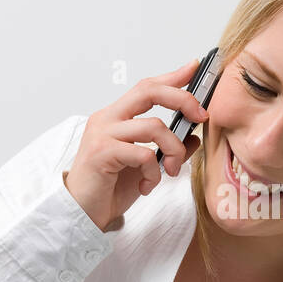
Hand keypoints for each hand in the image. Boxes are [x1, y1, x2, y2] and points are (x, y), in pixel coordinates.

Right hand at [63, 58, 207, 231]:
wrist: (82, 213)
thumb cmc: (109, 188)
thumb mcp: (146, 166)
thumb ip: (167, 149)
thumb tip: (194, 137)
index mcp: (116, 117)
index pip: (146, 87)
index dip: (172, 76)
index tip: (195, 68)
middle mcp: (107, 119)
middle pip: (149, 90)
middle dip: (182, 99)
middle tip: (200, 117)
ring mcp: (102, 133)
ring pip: (155, 126)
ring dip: (173, 150)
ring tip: (170, 171)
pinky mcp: (102, 152)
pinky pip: (144, 154)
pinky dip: (154, 173)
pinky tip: (147, 186)